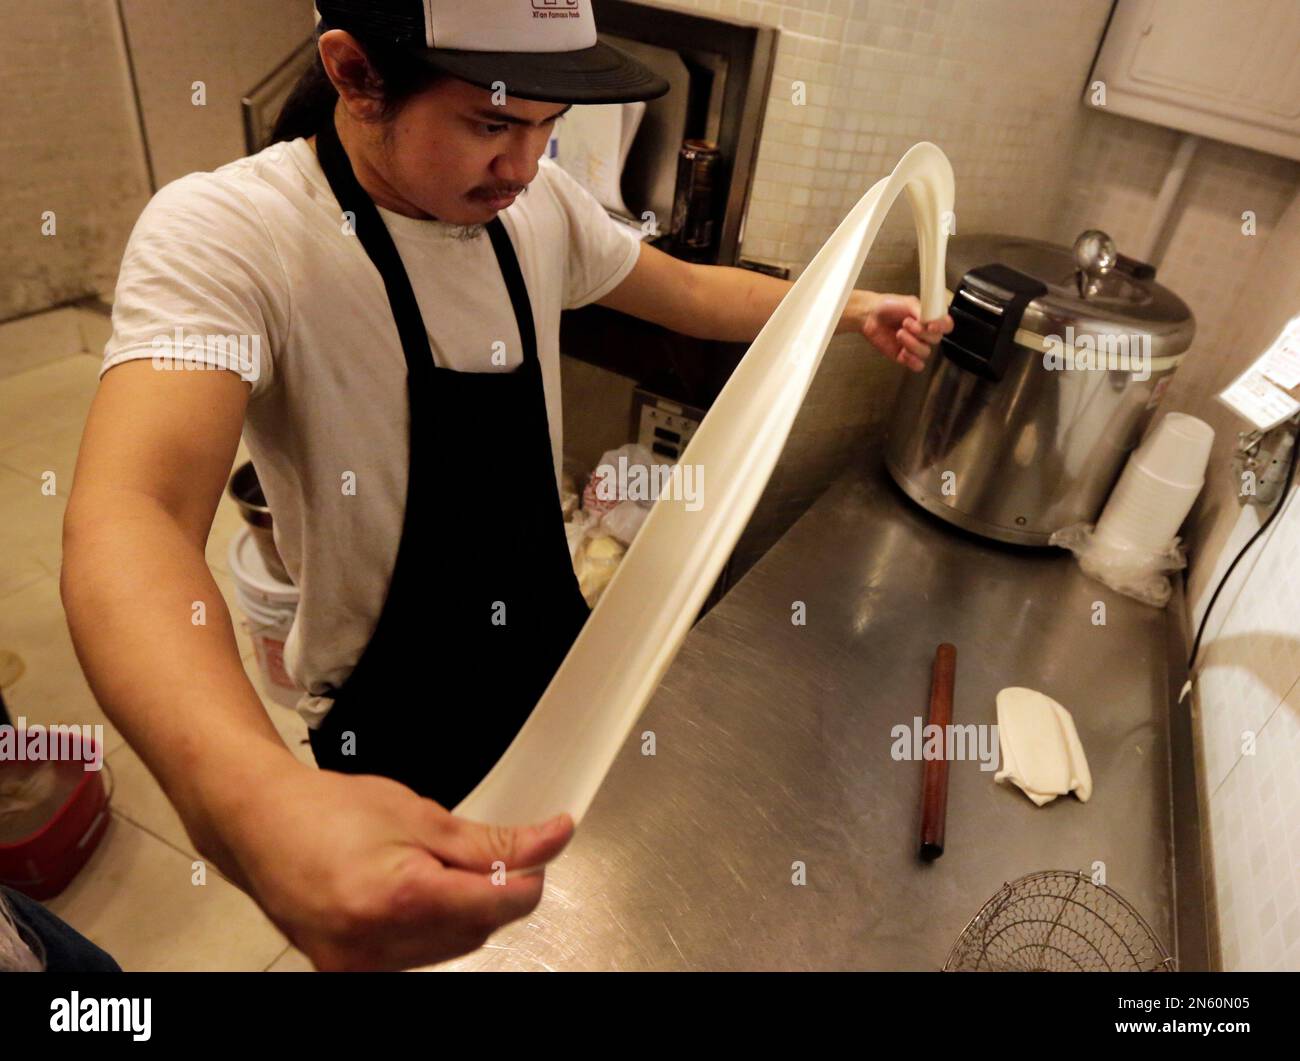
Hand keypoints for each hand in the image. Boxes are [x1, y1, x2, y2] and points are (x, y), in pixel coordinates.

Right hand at [196, 762, 573, 970]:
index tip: (548, 845)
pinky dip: (431, 924)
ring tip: (429, 864)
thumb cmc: (326, 811)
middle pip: (478, 929)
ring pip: (452, 946)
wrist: (259, 824)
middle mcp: (378, 945)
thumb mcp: (420, 814)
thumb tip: (549, 841)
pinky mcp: (350, 972)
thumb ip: (491, 841)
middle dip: (493, 889)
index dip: (530, 874)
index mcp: (401, 898)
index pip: (499, 904)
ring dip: (462, 909)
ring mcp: (361, 966)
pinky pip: (418, 955)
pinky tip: (413, 890)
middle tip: (478, 848)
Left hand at [857, 293, 952, 371]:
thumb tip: (930, 319)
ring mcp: (915, 346)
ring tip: (899, 333)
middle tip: (906, 323)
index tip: (931, 326)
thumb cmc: (889, 306)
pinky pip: (918, 365)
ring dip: (912, 343)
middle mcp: (925, 333)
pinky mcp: (905, 357)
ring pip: (925, 352)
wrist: (870, 315)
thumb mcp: (908, 302)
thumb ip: (923, 311)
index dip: (942, 327)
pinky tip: (902, 351)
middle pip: (936, 340)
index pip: (946, 325)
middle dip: (921, 332)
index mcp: (929, 318)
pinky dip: (912, 360)